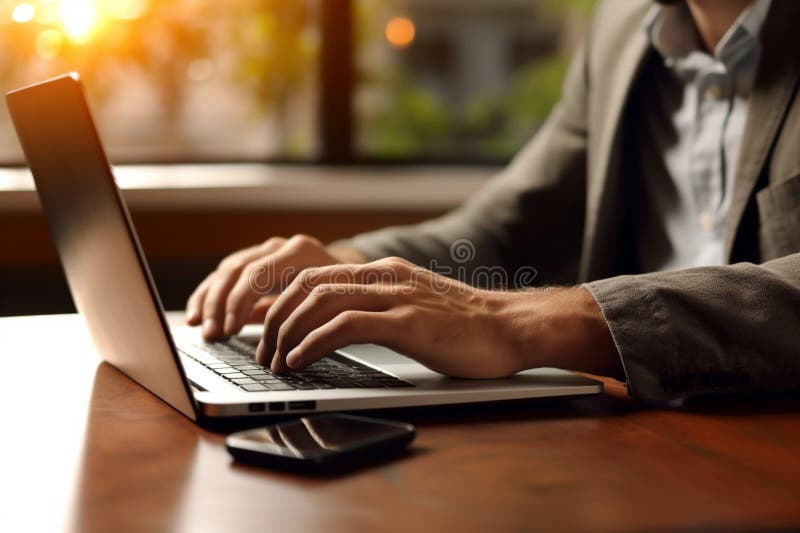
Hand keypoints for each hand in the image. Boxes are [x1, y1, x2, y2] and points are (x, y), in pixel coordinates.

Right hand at [185, 235, 366, 339]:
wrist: (352, 271)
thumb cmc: (346, 292)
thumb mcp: (332, 302)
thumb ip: (307, 316)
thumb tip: (281, 349)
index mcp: (300, 252)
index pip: (258, 274)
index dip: (240, 302)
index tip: (231, 330)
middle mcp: (279, 247)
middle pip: (237, 270)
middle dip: (220, 304)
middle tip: (212, 335)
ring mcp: (265, 251)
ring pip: (226, 271)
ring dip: (209, 300)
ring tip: (199, 328)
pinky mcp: (254, 261)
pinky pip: (224, 276)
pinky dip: (209, 296)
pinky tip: (196, 317)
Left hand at [256, 256, 622, 379]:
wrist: (512, 327)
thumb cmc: (466, 327)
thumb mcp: (415, 306)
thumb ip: (379, 308)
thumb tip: (338, 329)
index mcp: (384, 272)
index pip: (314, 276)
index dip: (281, 302)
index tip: (268, 331)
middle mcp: (385, 276)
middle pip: (307, 286)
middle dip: (275, 319)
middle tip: (264, 352)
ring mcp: (396, 296)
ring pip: (320, 302)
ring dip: (288, 333)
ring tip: (276, 361)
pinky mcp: (407, 322)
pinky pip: (345, 326)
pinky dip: (314, 343)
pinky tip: (301, 361)